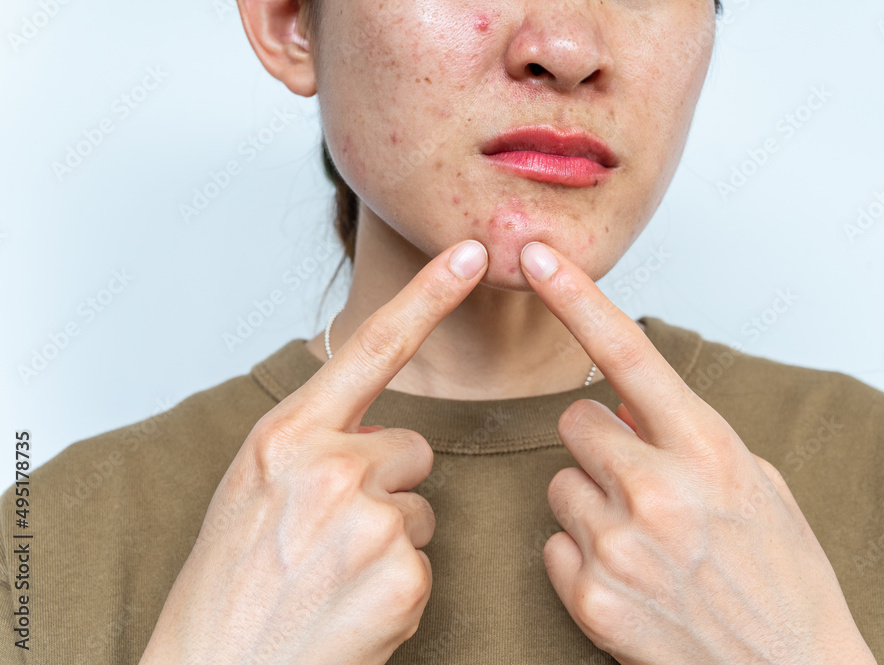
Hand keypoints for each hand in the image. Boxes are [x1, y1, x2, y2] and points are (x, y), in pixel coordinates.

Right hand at [139, 239, 489, 664]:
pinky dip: (397, 586)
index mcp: (285, 436)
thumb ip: (309, 444)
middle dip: (386, 486)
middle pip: (410, 447)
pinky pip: (424, 560)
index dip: (428, 296)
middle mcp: (328, 467)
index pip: (372, 349)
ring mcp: (368, 521)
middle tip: (330, 538)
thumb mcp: (251, 488)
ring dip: (391, 539)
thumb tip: (369, 430)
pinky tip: (351, 608)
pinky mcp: (401, 575)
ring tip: (333, 577)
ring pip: (421, 507)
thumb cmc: (228, 584)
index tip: (472, 254)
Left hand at [518, 241, 876, 664]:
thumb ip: (690, 435)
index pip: (628, 353)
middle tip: (636, 478)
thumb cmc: (783, 579)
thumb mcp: (758, 485)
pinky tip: (629, 577)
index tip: (537, 257)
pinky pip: (552, 544)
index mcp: (709, 449)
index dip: (577, 297)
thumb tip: (622, 400)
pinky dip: (581, 555)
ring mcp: (620, 544)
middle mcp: (659, 489)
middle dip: (598, 442)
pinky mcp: (591, 595)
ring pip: (560, 483)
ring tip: (642, 539)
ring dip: (590, 501)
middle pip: (574, 421)